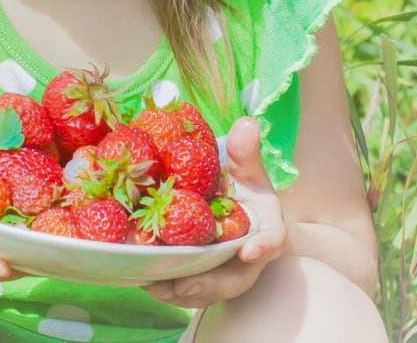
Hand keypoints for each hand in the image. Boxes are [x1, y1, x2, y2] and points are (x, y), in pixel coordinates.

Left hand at [143, 116, 286, 308]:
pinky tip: (146, 281)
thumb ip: (245, 151)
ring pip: (208, 289)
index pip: (271, 240)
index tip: (247, 250)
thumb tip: (247, 124)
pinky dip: (169, 289)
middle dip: (208, 283)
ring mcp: (226, 272)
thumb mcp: (247, 169)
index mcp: (265, 229)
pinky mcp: (204, 278)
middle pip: (234, 278)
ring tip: (155, 286)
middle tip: (182, 282)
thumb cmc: (244, 189)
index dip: (261, 247)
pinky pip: (189, 289)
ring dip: (182, 291)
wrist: (239, 212)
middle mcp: (248, 258)